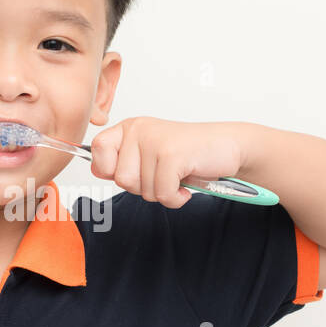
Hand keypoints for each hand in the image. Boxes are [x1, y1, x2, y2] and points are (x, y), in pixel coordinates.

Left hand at [89, 117, 243, 208]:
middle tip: (165, 173)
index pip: (97, 152)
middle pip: (121, 180)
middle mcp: (139, 130)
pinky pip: (163, 194)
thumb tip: (97, 170)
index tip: (136, 169)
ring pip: (143, 190)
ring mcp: (155, 141)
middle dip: (144, 187)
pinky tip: (186, 185)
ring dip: (163, 192)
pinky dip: (176, 198)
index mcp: (129, 128)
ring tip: (178, 175)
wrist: (227, 147)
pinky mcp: (172, 155)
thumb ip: (123, 161)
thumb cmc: (189, 154)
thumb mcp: (149, 154)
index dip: (111, 170)